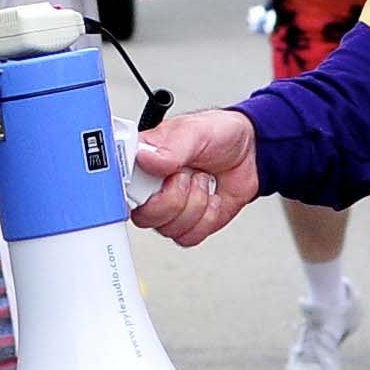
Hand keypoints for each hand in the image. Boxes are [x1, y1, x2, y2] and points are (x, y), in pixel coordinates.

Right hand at [128, 107, 262, 244]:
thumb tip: (144, 159)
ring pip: (169, 229)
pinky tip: (211, 198)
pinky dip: (207, 219)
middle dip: (174, 198)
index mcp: (141, 162)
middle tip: (186, 175)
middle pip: (144, 216)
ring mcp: (168, 208)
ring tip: (201, 181)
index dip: (134, 191)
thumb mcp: (194, 131)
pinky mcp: (188, 224)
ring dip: (196, 205)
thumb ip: (169, 147)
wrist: (249, 152)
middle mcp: (150, 188)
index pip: (119, 187)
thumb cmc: (217, 135)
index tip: (155, 181)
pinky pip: (189, 237)